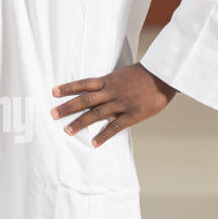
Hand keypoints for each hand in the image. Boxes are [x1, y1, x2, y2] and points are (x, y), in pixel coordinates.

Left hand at [50, 64, 176, 145]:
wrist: (165, 75)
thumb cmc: (144, 75)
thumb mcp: (123, 74)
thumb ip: (109, 83)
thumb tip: (96, 90)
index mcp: (109, 80)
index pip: (84, 83)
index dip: (68, 87)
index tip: (53, 92)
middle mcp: (112, 91)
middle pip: (86, 99)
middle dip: (68, 107)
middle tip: (52, 114)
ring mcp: (122, 103)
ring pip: (97, 114)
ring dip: (81, 123)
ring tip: (67, 131)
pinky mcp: (133, 114)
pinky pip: (116, 127)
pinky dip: (103, 135)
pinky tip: (93, 143)